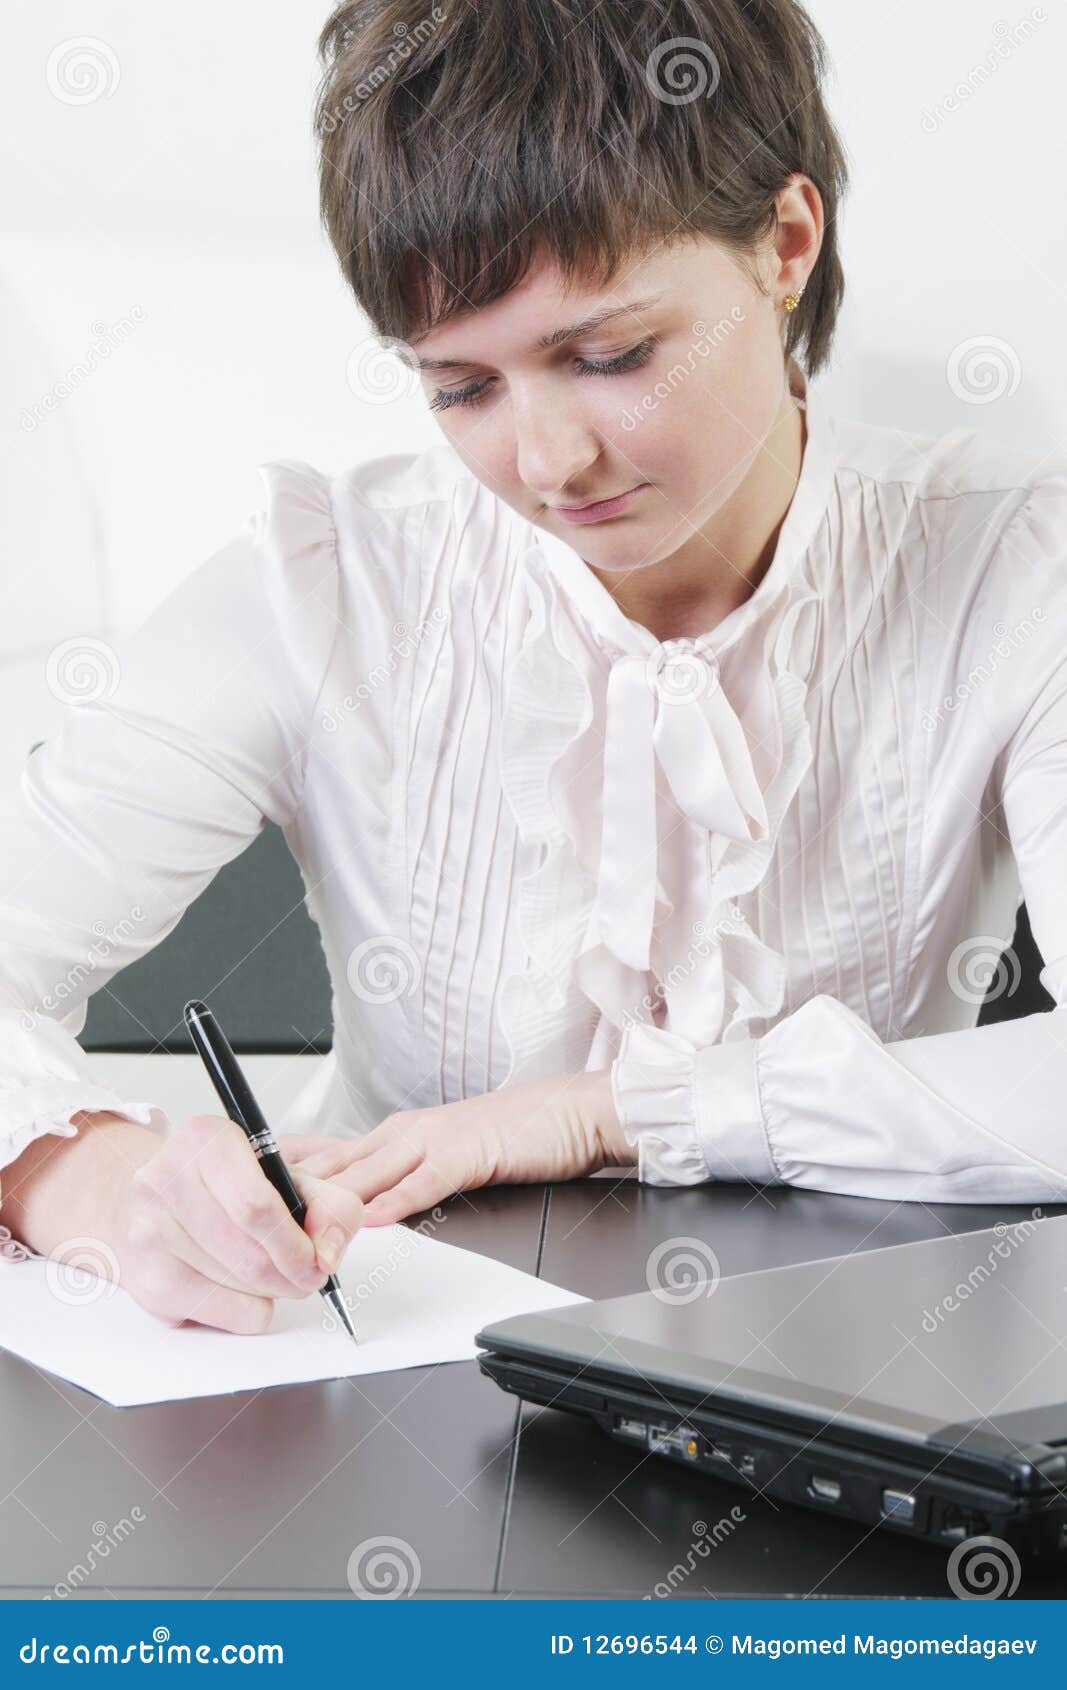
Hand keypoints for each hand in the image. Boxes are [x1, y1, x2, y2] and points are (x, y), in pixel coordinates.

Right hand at [111, 1113, 364, 1333]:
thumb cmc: (226, 1186)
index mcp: (205, 1141)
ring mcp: (149, 1233)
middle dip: (293, 1274)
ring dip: (273, 1291)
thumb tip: (329, 1253)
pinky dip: (250, 1310)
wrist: (151, 1200)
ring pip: (239, 1287)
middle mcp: (166, 1181)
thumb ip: (327, 1203)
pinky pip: (222, 1315)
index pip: (257, 1205)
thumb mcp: (283, 1174)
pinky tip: (244, 1288)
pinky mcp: (148, 1281)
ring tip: (276, 1273)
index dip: (297, 1243)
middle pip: (250, 1254)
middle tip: (308, 1275)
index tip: (318, 1259)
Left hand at [275, 1068, 635, 1226]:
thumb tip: (366, 1209)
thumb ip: (404, 1176)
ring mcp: (432, 1140)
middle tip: (246, 1209)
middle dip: (292, 1189)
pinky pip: (422, 1182)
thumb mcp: (445, 1154)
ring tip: (292, 1226)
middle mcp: (405, 1132)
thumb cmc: (513, 1136)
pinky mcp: (466, 1155)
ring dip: (330, 1202)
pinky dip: (394, 1202)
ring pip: (367, 1173)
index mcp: (398, 1134)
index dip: (286, 1171)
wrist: (568, 1112)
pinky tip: (371, 1219)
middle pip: (334, 1163)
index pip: (329, 1153)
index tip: (241, 1183)